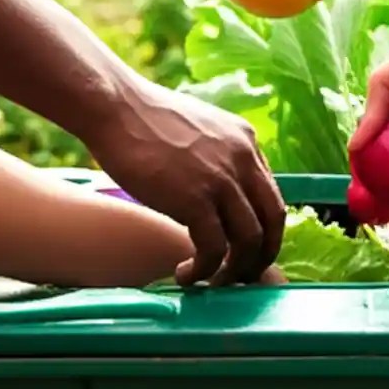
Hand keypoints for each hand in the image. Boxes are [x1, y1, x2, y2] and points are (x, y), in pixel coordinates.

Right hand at [87, 85, 286, 286]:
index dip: (264, 229)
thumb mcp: (198, 131)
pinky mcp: (196, 199)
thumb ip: (217, 156)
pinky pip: (214, 249)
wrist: (115, 108)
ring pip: (249, 240)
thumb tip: (215, 188)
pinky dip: (203, 269)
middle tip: (242, 276)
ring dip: (234, 270)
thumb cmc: (143, 120)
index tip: (249, 250)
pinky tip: (184, 274)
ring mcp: (222, 179)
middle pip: (272, 220)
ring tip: (211, 281)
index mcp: (246, 142)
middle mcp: (244, 159)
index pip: (271, 195)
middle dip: (261, 255)